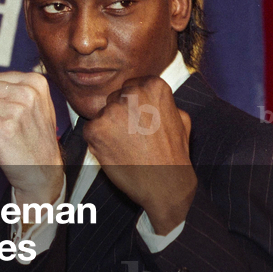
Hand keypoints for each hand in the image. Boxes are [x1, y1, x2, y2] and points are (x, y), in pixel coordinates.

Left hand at [0, 71, 63, 208]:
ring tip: (4, 130)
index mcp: (35, 82)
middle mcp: (28, 93)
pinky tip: (0, 138)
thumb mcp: (37, 103)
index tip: (12, 111)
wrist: (44, 169)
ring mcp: (17, 111)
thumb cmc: (36, 137)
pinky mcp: (5, 128)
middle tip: (4, 121)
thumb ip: (16, 87)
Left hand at [83, 75, 194, 235]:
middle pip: (115, 98)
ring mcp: (111, 110)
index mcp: (152, 86)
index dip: (134, 105)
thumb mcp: (181, 119)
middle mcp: (131, 93)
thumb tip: (149, 95)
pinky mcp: (94, 128)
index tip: (141, 119)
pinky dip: (99, 140)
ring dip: (109, 127)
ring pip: (103, 114)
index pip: (132, 86)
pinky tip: (116, 152)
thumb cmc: (174, 154)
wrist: (166, 185)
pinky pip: (91, 129)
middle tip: (134, 136)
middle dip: (121, 114)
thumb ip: (162, 102)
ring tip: (128, 146)